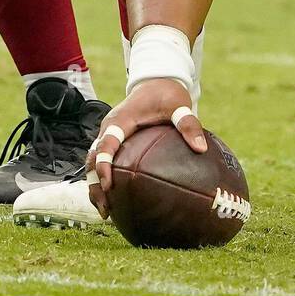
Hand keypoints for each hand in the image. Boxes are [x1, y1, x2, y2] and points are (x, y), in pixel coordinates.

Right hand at [87, 78, 205, 218]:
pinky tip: (118, 201)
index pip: (106, 144)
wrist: (155, 82)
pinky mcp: (113, 142)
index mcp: (119, 120)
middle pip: (93, 159)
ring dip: (96, 187)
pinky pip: (104, 162)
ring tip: (107, 212)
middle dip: (95, 185)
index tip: (108, 185)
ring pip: (93, 164)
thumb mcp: (179, 105)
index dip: (104, 165)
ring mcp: (108, 136)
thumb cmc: (167, 95)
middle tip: (106, 209)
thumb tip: (201, 148)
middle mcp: (108, 129)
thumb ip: (188, 124)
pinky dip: (105, 181)